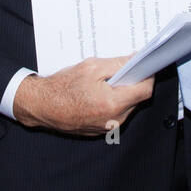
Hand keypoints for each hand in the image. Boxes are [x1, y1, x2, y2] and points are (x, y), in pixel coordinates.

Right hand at [13, 55, 148, 135]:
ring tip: (106, 82)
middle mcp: (113, 120)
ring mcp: (108, 128)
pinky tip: (100, 93)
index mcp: (113, 104)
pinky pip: (117, 114)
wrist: (42, 105)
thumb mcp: (91, 67)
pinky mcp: (102, 131)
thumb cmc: (63, 87)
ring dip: (123, 93)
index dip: (148, 75)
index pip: (145, 90)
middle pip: (137, 99)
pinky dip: (113, 102)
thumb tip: (136, 59)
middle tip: (122, 70)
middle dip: (133, 83)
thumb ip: (118, 64)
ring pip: (127, 106)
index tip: (148, 65)